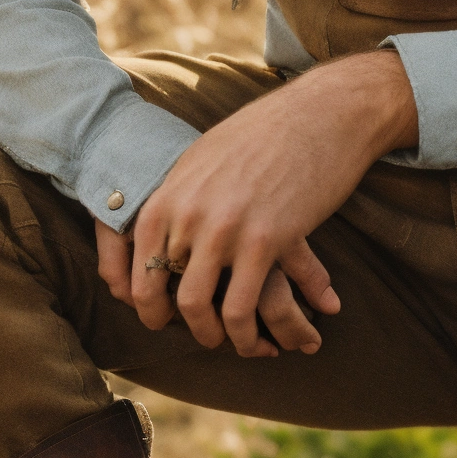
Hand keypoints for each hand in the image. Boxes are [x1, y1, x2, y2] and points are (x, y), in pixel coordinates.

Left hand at [93, 50, 418, 359]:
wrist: (320, 115)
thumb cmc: (267, 133)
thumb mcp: (206, 157)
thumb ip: (182, 193)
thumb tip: (167, 220)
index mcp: (170, 193)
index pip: (137, 263)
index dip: (146, 300)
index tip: (161, 315)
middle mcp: (189, 213)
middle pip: (162, 290)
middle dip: (176, 323)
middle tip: (198, 334)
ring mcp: (225, 228)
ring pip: (198, 306)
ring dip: (212, 335)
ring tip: (229, 342)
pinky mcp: (266, 241)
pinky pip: (241, 306)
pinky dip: (244, 335)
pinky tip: (257, 341)